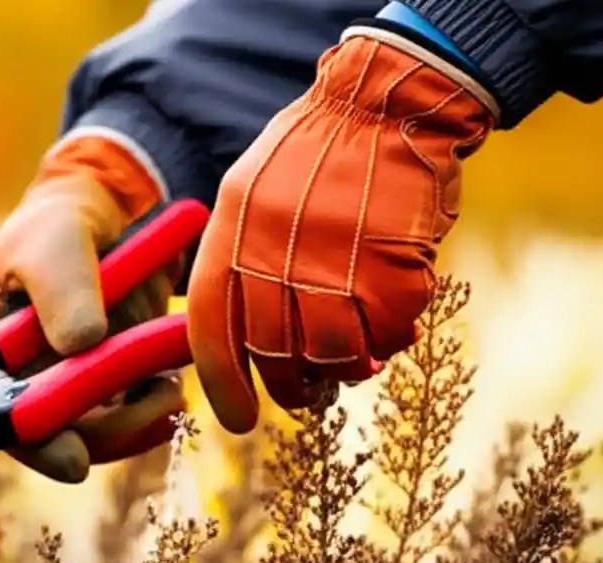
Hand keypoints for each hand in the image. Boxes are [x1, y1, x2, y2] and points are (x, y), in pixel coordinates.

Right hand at [0, 137, 185, 481]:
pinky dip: (153, 413)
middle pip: (52, 440)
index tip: (74, 456)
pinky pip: (127, 425)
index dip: (32, 442)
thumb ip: (63, 287)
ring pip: (96, 439)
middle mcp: (17, 384)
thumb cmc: (58, 224)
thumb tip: (81, 343)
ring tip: (170, 384)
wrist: (106, 217)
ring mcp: (62, 393)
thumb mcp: (53, 242)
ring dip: (138, 421)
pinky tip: (172, 384)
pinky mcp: (103, 395)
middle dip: (107, 432)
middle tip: (156, 400)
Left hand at [186, 33, 496, 432]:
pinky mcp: (391, 262)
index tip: (239, 420)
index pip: (211, 331)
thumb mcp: (250, 194)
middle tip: (305, 395)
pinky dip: (390, 341)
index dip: (224, 385)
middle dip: (289, 387)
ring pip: (330, 353)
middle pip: (271, 351)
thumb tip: (245, 347)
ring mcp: (334, 257)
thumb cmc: (315, 154)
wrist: (387, 101)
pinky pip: (387, 332)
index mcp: (231, 232)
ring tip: (352, 363)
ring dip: (342, 371)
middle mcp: (275, 249)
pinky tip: (391, 327)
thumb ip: (239, 263)